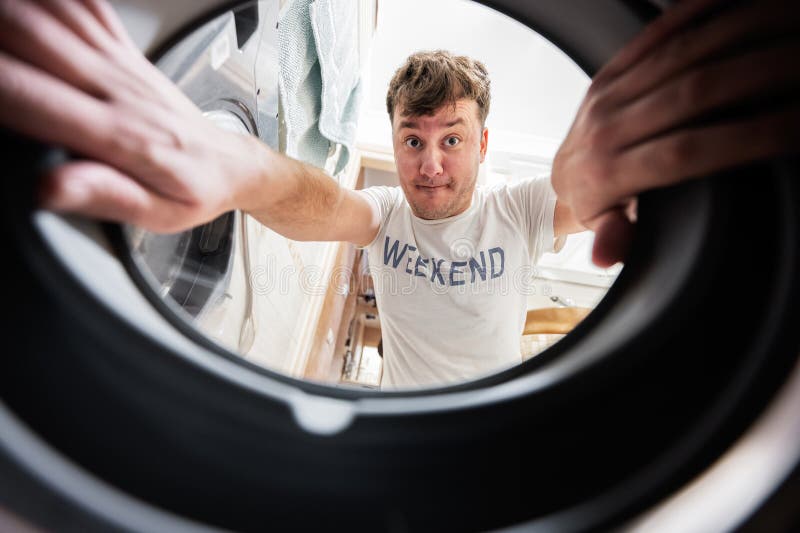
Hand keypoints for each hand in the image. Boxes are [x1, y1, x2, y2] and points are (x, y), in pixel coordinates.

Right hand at [0, 0, 265, 232]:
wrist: (231, 165)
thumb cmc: (193, 189)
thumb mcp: (155, 213)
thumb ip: (102, 195)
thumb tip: (48, 188)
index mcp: (120, 134)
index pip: (32, 97)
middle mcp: (118, 88)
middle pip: (32, 36)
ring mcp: (122, 64)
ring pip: (54, 14)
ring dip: (11, 14)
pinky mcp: (126, 52)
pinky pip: (86, 7)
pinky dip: (50, 0)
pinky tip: (28, 6)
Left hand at [551, 0, 799, 266]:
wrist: (559, 182)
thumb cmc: (598, 208)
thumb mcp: (608, 230)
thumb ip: (617, 237)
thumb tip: (609, 252)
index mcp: (607, 174)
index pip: (685, 152)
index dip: (743, 139)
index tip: (793, 128)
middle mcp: (606, 128)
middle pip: (691, 95)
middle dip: (755, 78)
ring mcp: (607, 95)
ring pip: (679, 58)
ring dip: (738, 41)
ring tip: (787, 38)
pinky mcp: (609, 72)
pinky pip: (655, 37)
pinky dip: (698, 19)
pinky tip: (739, 11)